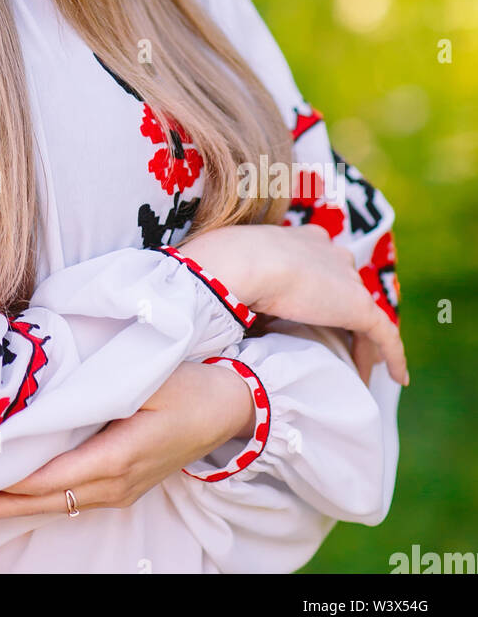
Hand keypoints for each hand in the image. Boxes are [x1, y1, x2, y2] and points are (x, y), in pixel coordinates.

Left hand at [0, 361, 254, 519]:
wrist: (230, 409)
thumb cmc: (188, 385)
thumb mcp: (145, 376)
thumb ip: (95, 382)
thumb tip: (43, 381)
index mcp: (118, 457)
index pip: (51, 476)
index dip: (8, 476)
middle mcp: (115, 484)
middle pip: (44, 500)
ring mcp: (118, 491)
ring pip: (55, 504)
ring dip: (12, 502)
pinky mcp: (119, 486)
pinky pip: (69, 497)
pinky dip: (35, 495)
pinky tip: (8, 489)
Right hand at [178, 224, 408, 387]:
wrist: (240, 263)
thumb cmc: (223, 264)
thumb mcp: (229, 266)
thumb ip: (237, 279)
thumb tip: (218, 299)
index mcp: (299, 238)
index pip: (321, 262)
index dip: (322, 287)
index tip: (316, 309)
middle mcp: (328, 251)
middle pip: (346, 285)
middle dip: (345, 313)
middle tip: (340, 345)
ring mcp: (345, 276)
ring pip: (364, 313)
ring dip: (363, 342)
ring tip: (359, 371)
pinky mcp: (358, 303)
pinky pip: (384, 334)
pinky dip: (394, 355)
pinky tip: (398, 378)